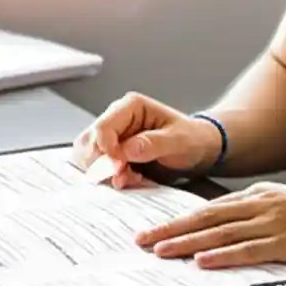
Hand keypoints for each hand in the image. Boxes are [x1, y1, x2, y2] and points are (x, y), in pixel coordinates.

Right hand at [71, 92, 222, 188]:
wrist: (197, 148)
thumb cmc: (190, 138)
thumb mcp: (179, 140)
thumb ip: (153, 143)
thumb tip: (127, 150)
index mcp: (131, 106)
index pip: (103, 127)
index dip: (107, 151)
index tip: (120, 168)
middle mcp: (116, 118)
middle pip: (89, 142)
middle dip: (103, 164)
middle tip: (125, 176)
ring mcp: (112, 136)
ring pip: (88, 156)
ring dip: (105, 173)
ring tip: (130, 177)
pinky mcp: (112, 152)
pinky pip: (98, 167)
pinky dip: (110, 177)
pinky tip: (129, 179)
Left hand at [136, 182, 285, 269]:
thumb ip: (256, 213)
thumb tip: (226, 229)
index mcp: (259, 195)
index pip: (210, 207)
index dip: (181, 218)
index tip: (157, 227)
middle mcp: (261, 204)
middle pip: (205, 217)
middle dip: (171, 229)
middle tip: (143, 240)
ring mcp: (272, 223)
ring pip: (219, 233)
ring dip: (186, 243)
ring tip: (160, 251)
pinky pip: (247, 251)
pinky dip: (221, 256)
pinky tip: (202, 261)